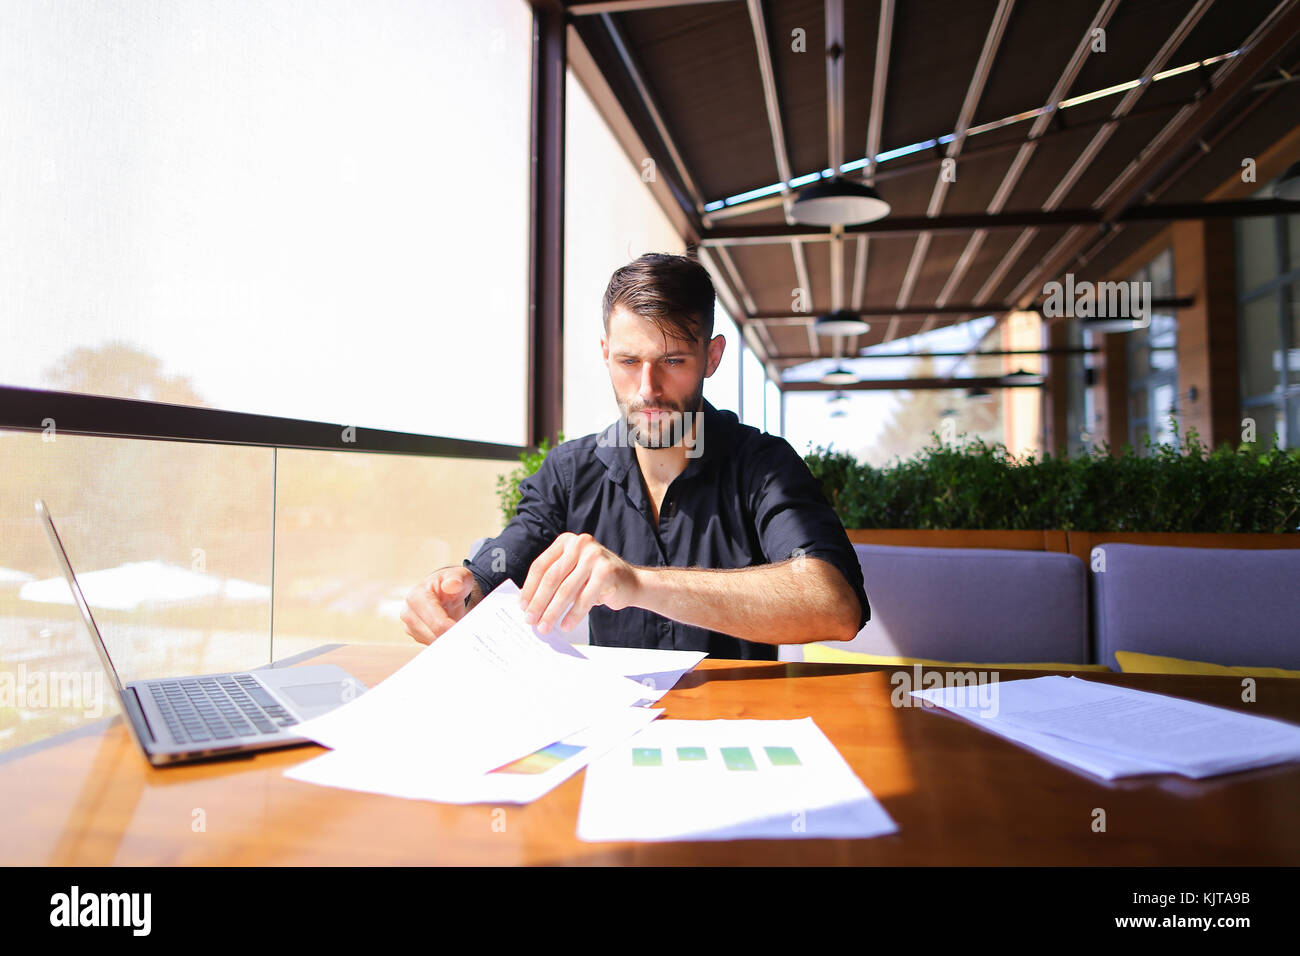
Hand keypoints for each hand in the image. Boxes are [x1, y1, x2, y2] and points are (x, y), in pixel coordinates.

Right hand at [401, 566, 475, 644]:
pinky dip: (444, 642)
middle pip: (433, 636)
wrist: (445, 590)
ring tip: (462, 634)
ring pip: (432, 642)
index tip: (469, 635)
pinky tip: (454, 636)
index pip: (437, 622)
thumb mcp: (460, 576)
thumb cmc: (453, 582)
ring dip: (448, 641)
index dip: (454, 630)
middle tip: (470, 638)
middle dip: (452, 637)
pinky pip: (431, 645)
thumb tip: (452, 585)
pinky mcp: (415, 635)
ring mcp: (410, 626)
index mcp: (417, 597)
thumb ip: (457, 579)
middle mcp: (409, 613)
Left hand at [519, 532, 639, 632]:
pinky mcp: (606, 571)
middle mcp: (580, 543)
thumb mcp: (572, 573)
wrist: (631, 582)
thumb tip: (528, 604)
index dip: (530, 588)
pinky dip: (573, 615)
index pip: (541, 566)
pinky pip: (584, 598)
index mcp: (566, 541)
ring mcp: (594, 555)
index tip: (522, 606)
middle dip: (539, 602)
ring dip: (553, 612)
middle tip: (530, 620)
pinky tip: (566, 626)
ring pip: (566, 590)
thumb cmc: (595, 580)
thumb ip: (553, 580)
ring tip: (545, 626)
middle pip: (551, 577)